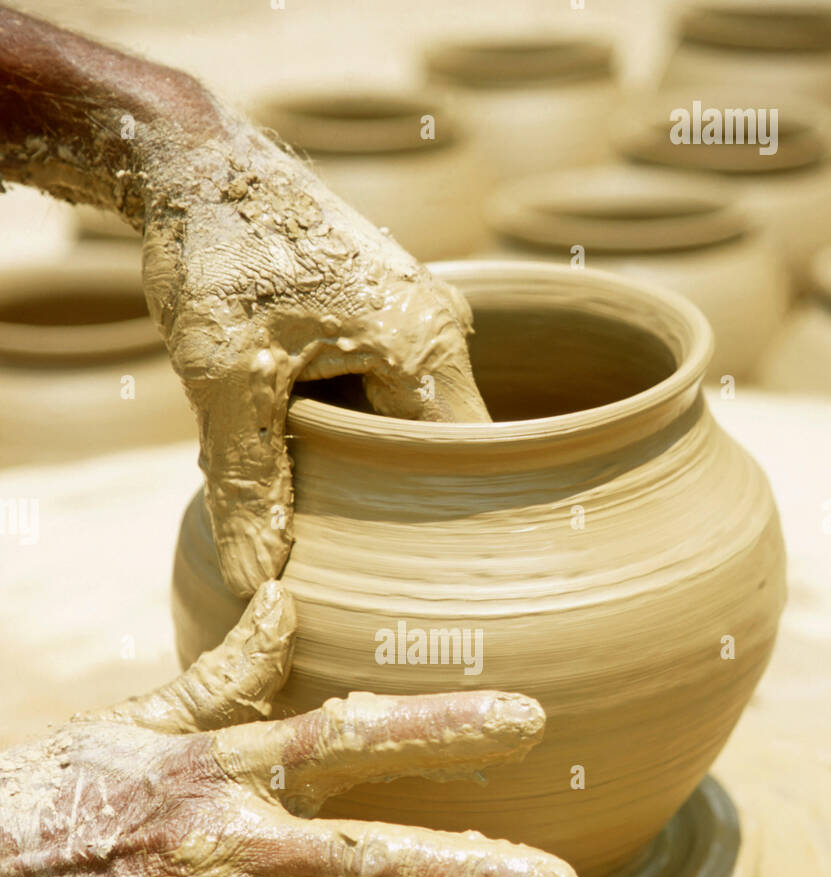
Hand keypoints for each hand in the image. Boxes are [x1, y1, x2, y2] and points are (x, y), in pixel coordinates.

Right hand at [0, 582, 576, 876]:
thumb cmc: (50, 796)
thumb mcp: (132, 718)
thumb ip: (222, 674)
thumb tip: (281, 596)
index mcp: (218, 768)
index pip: (346, 735)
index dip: (442, 725)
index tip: (531, 719)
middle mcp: (224, 841)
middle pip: (368, 850)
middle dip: (475, 866)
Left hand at [142, 121, 489, 596]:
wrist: (190, 161)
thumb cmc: (215, 256)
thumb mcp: (224, 381)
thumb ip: (248, 485)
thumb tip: (259, 586)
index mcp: (426, 344)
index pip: (464, 466)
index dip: (435, 522)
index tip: (401, 569)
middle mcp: (439, 327)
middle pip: (439, 447)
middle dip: (391, 492)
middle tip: (343, 537)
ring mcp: (416, 313)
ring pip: (409, 418)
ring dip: (363, 455)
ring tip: (311, 481)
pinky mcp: (385, 309)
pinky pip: (388, 386)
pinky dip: (350, 419)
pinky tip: (298, 428)